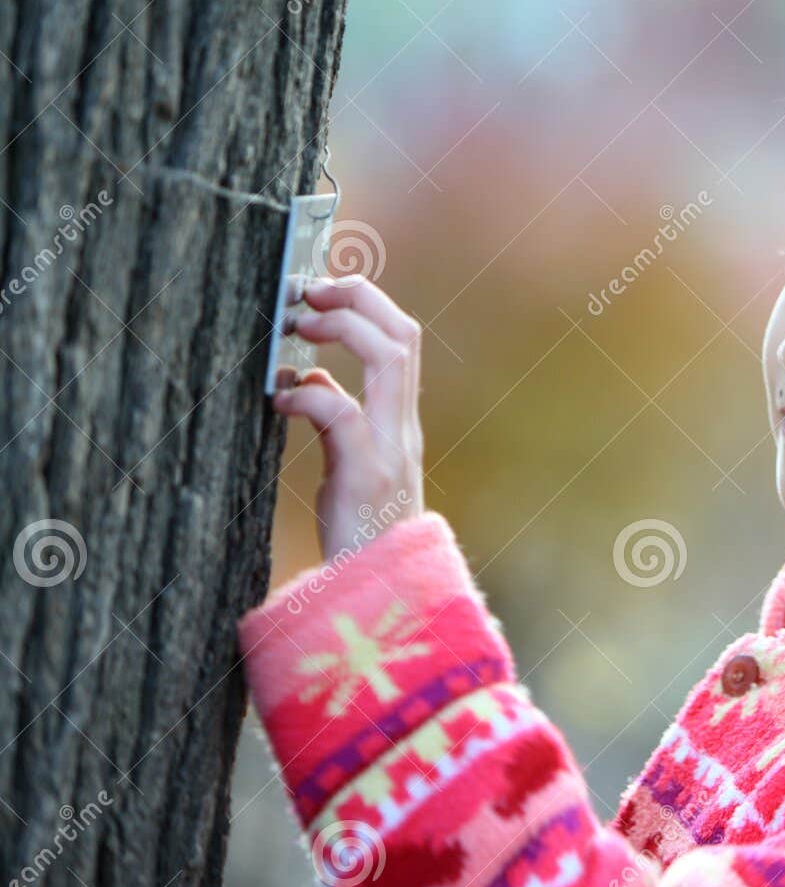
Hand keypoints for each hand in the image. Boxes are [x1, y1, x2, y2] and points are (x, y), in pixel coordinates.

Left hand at [272, 274, 424, 563]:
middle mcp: (403, 427)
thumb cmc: (360, 533)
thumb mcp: (350, 463)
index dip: (366, 301)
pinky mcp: (367, 474)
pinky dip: (310, 392)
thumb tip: (312, 375)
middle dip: (356, 298)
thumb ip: (339, 418)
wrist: (381, 596)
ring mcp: (391, 449)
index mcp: (400, 421)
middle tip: (306, 292)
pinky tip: (278, 397)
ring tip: (297, 326)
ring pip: (390, 358)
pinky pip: (345, 413)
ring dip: (342, 328)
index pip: (403, 338)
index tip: (319, 289)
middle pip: (403, 334)